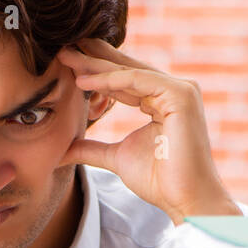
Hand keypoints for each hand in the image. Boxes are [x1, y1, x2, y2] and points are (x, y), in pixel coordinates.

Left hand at [56, 39, 240, 223]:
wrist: (185, 199)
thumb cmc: (159, 181)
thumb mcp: (117, 157)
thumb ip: (92, 149)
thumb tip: (63, 151)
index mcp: (162, 101)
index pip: (125, 80)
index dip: (95, 71)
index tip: (66, 64)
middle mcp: (173, 91)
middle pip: (127, 70)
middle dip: (93, 59)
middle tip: (63, 47)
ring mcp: (180, 91)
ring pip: (130, 72)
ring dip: (95, 65)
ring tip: (66, 58)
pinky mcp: (180, 96)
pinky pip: (138, 81)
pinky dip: (109, 80)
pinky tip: (83, 81)